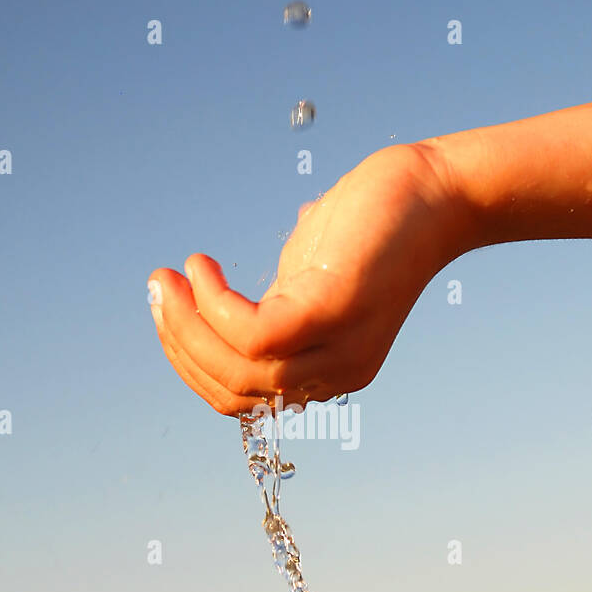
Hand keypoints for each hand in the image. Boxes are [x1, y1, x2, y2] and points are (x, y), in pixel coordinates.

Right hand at [148, 140, 470, 414]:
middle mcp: (336, 372)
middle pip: (230, 391)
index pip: (239, 397)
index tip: (166, 310)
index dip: (190, 361)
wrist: (434, 193)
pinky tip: (202, 267)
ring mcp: (338, 347)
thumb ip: (267, 304)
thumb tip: (213, 302)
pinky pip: (253, 332)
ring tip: (168, 278)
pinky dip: (214, 302)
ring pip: (237, 367)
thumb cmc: (369, 228)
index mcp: (328, 372)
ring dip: (186, 324)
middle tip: (157, 289)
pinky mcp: (334, 310)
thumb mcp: (305, 278)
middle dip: (179, 344)